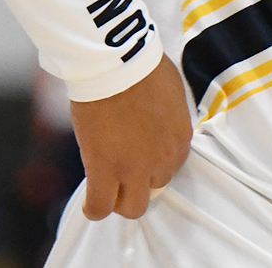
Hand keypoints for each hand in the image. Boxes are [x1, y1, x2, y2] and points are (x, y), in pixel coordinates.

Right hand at [69, 56, 191, 220]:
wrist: (117, 63)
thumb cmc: (141, 65)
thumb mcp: (169, 90)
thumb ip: (167, 114)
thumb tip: (156, 118)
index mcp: (180, 138)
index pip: (172, 165)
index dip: (153, 162)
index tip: (140, 155)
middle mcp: (163, 159)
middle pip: (155, 187)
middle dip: (140, 181)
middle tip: (124, 171)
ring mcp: (135, 168)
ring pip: (132, 206)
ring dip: (120, 199)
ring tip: (107, 190)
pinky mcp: (105, 170)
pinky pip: (101, 205)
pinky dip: (95, 208)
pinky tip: (90, 204)